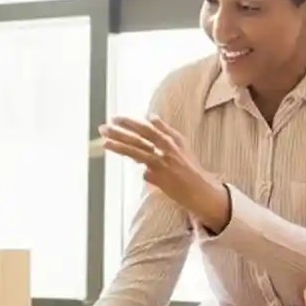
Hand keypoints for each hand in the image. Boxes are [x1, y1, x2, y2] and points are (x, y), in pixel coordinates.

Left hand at [99, 115, 228, 229]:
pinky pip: (144, 174)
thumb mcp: (181, 145)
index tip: (115, 118)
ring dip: (119, 146)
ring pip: (137, 152)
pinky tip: (147, 177)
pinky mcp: (161, 179)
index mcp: (172, 139)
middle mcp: (168, 149)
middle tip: (104, 128)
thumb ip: (165, 130)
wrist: (202, 190)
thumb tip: (150, 115)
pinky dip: (144, 174)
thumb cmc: (190, 168)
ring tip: (105, 143)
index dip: (130, 122)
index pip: (147, 127)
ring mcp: (163, 163)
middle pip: (140, 137)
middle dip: (120, 131)